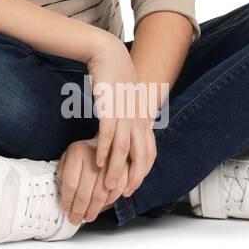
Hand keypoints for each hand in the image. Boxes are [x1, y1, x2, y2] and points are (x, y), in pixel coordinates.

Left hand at [55, 138, 117, 224]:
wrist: (108, 139)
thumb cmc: (85, 152)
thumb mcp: (69, 155)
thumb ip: (63, 170)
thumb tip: (61, 187)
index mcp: (77, 152)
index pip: (70, 183)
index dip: (68, 201)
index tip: (66, 210)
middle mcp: (93, 157)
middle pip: (85, 193)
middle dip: (79, 210)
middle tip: (75, 220)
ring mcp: (110, 163)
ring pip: (100, 196)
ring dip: (93, 211)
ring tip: (87, 218)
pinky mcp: (125, 168)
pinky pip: (117, 192)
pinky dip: (110, 202)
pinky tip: (102, 207)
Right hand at [83, 34, 157, 196]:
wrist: (109, 54)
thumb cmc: (116, 78)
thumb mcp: (128, 101)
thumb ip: (129, 118)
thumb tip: (126, 134)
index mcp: (143, 120)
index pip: (149, 154)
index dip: (142, 173)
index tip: (131, 187)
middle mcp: (138, 120)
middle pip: (140, 156)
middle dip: (132, 178)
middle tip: (122, 194)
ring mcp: (125, 115)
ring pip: (123, 150)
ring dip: (116, 170)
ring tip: (108, 186)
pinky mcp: (110, 108)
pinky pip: (108, 135)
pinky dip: (104, 151)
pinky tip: (99, 162)